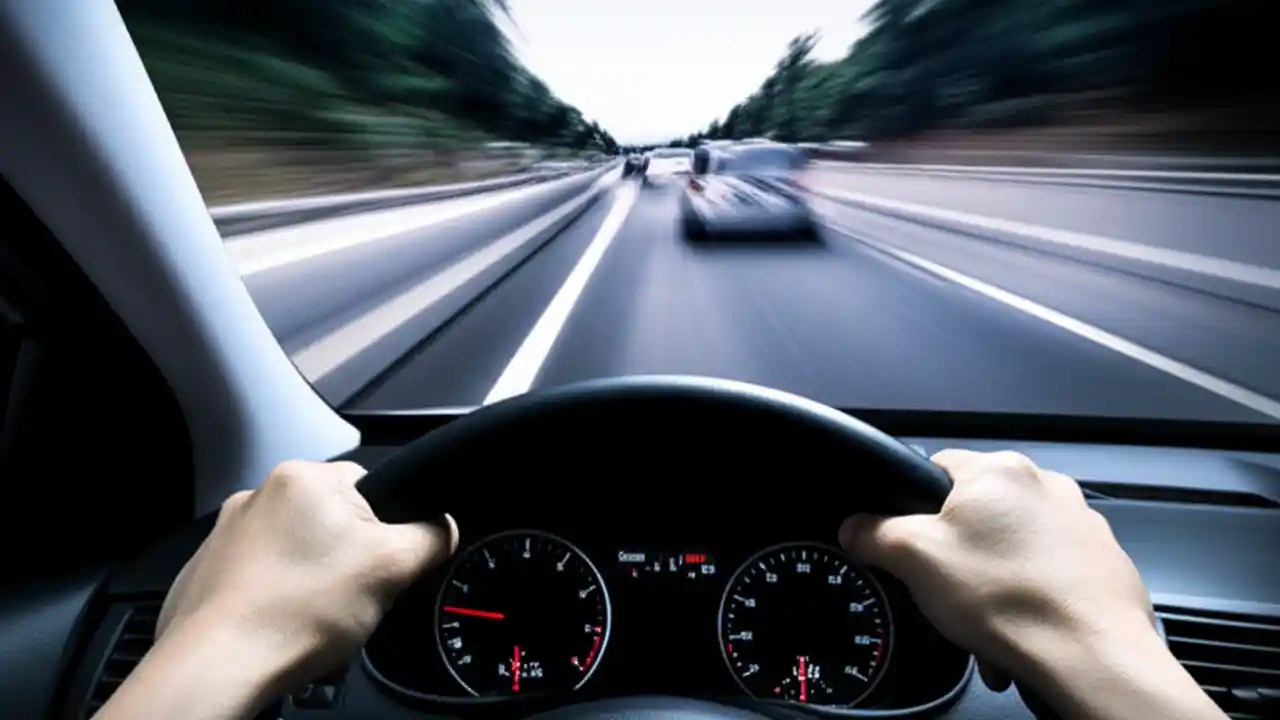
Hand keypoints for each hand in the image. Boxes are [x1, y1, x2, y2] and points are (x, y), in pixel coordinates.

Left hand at [96, 460, 455, 719]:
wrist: (220, 664)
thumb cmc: (298, 610)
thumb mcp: (392, 568)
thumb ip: (431, 536)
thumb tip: (445, 527)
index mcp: (303, 477)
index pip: (372, 486)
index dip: (388, 530)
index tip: (382, 565)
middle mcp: (258, 494)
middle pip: (333, 523)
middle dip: (348, 560)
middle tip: (352, 598)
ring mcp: (226, 533)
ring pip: (296, 553)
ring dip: (312, 581)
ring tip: (316, 620)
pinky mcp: (208, 571)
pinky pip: (261, 578)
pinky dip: (277, 599)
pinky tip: (284, 626)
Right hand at [841, 449, 1223, 719]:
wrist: (1090, 653)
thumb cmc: (1006, 597)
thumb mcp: (913, 559)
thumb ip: (874, 534)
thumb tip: (855, 528)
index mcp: (999, 470)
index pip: (935, 468)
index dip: (913, 507)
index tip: (909, 543)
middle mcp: (1046, 484)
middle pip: (978, 515)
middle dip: (958, 557)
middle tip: (946, 594)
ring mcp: (1082, 522)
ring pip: (1015, 549)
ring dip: (994, 582)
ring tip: (985, 624)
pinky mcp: (1104, 561)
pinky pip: (1051, 573)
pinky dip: (1031, 597)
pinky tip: (1020, 629)